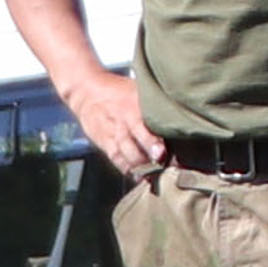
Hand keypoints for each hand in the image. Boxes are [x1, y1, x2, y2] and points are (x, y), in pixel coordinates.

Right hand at [63, 68, 161, 183]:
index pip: (146, 120)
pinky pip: (117, 158)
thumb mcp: (137, 89)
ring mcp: (114, 132)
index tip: (164, 149)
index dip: (155, 137)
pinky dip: (128, 169)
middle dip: (149, 152)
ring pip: (127, 153)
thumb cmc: (119, 91)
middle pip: (136, 138)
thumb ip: (154, 102)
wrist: (86, 92)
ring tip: (155, 174)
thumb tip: (182, 110)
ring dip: (141, 165)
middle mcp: (124, 119)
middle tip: (162, 163)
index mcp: (134, 104)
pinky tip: (139, 177)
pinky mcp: (105, 143)